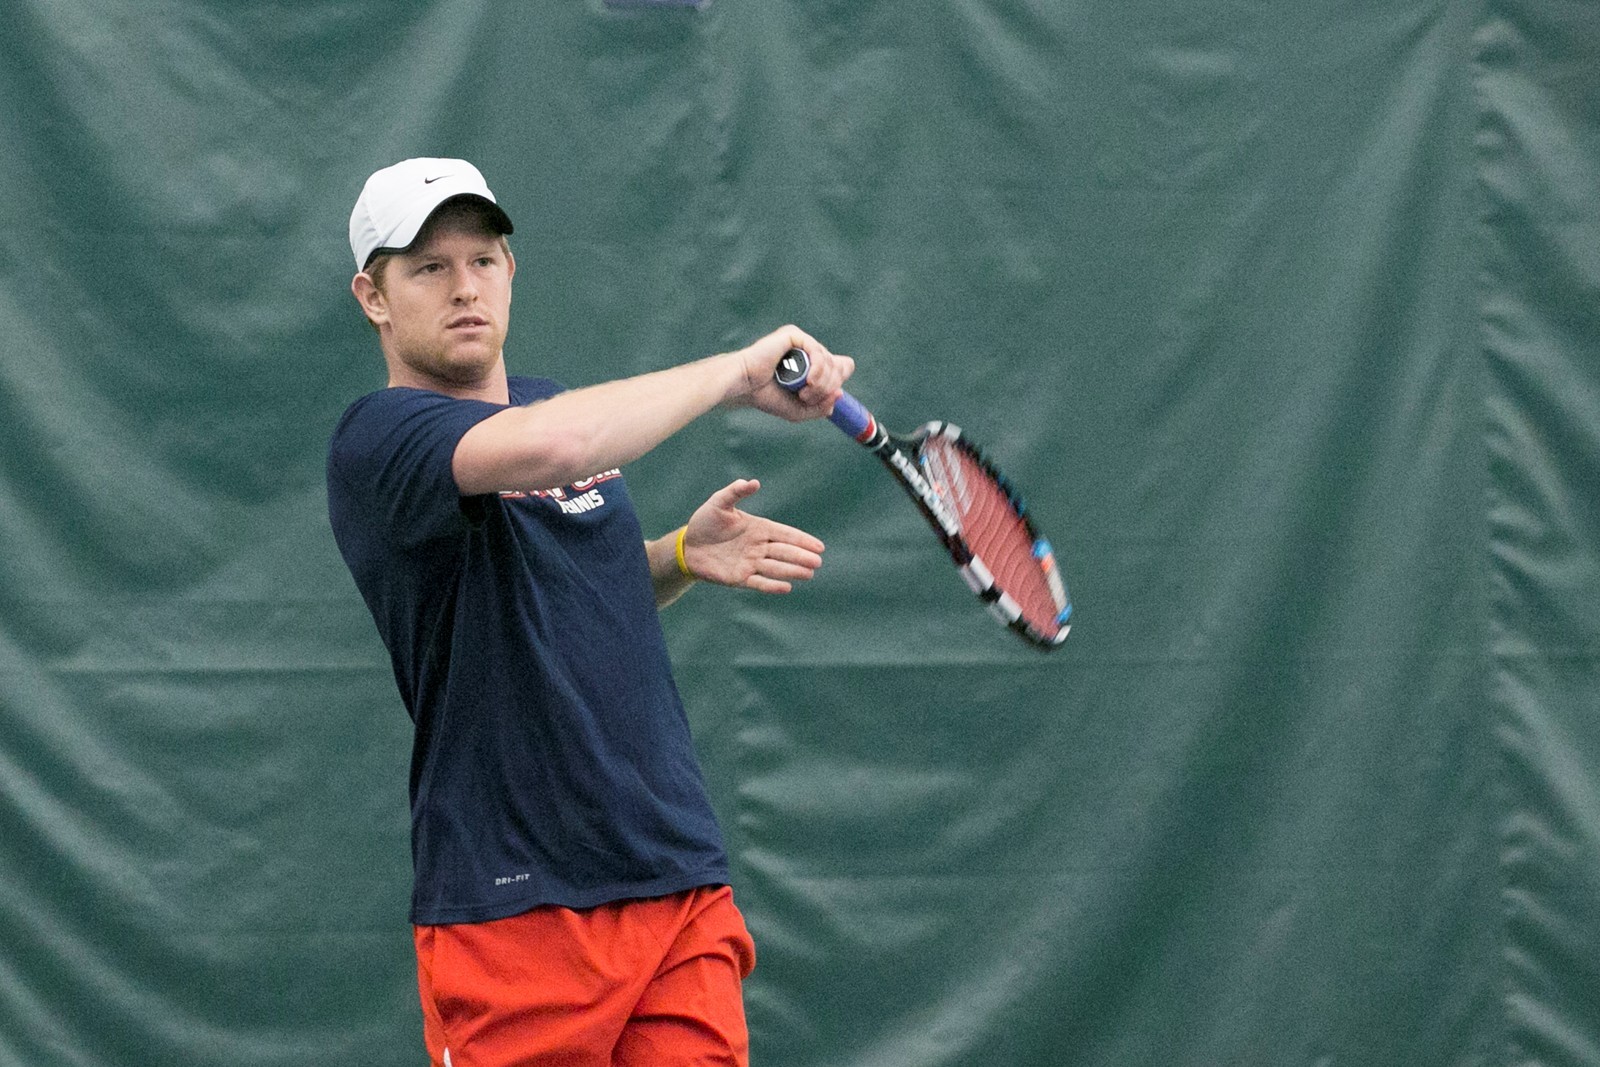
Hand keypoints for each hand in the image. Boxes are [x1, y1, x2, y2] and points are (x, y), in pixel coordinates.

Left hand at [682, 479, 824, 592]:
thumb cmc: (705, 522)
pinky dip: (772, 586)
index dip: (802, 540)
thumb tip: (753, 482)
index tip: (819, 547)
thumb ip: (735, 492)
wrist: (687, 546)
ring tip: (809, 574)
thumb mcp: (719, 503)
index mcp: (759, 528)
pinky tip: (787, 587)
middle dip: (801, 557)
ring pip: (775, 568)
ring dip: (792, 571)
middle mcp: (758, 547)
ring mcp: (750, 563)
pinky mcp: (740, 578)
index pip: (785, 534)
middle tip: (817, 562)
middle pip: (784, 552)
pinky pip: (759, 582)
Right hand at [730, 325, 854, 422]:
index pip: (843, 366)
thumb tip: (840, 394)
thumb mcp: (800, 410)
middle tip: (807, 398)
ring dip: (821, 383)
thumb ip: (821, 406)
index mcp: (811, 365)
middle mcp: (809, 351)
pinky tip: (808, 381)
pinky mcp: (794, 336)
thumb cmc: (766, 396)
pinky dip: (817, 369)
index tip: (829, 394)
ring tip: (803, 393)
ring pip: (829, 361)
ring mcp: (802, 342)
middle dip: (828, 387)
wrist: (746, 386)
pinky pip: (817, 350)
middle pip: (839, 367)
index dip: (840, 378)